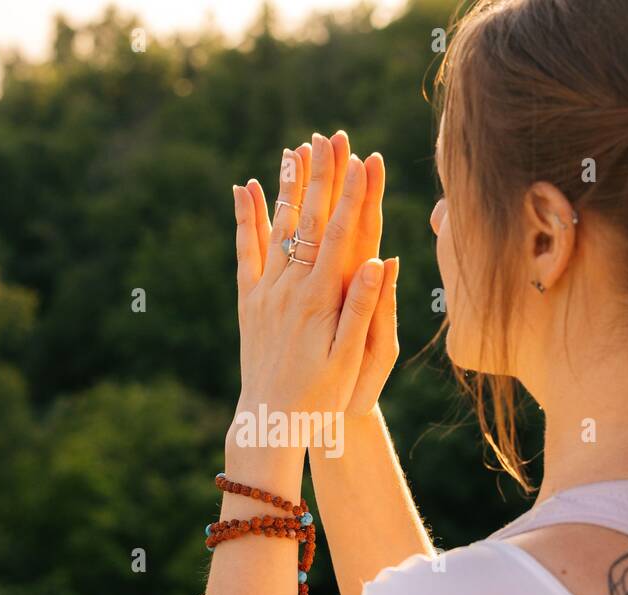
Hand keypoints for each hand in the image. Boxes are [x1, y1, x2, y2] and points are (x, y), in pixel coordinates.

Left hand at [232, 132, 398, 422]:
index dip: (356, 194)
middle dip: (323, 176)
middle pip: (309, 221)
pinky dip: (246, 218)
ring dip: (289, 185)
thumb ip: (364, 309)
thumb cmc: (321, 398)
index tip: (367, 159)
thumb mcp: (352, 360)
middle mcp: (289, 290)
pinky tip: (244, 187)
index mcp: (321, 301)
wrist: (269, 424)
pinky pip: (246, 251)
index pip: (341, 235)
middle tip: (333, 137)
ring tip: (297, 147)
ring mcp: (266, 293)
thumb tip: (383, 262)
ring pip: (279, 228)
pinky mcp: (249, 302)